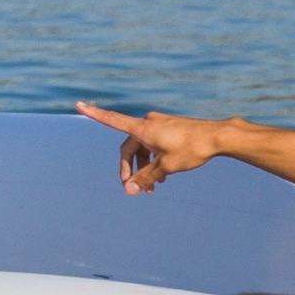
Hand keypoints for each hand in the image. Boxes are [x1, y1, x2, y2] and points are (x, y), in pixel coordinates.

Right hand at [76, 101, 221, 193]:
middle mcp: (147, 123)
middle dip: (129, 170)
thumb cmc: (191, 149)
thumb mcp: (166, 167)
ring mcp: (159, 125)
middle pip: (128, 147)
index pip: (112, 120)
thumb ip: (145, 178)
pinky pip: (153, 145)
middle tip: (133, 191)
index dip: (94, 114)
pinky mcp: (169, 129)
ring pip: (142, 148)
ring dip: (143, 168)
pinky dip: (153, 160)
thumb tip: (129, 190)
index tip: (78, 103)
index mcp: (142, 128)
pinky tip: (162, 178)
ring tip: (153, 188)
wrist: (217, 137)